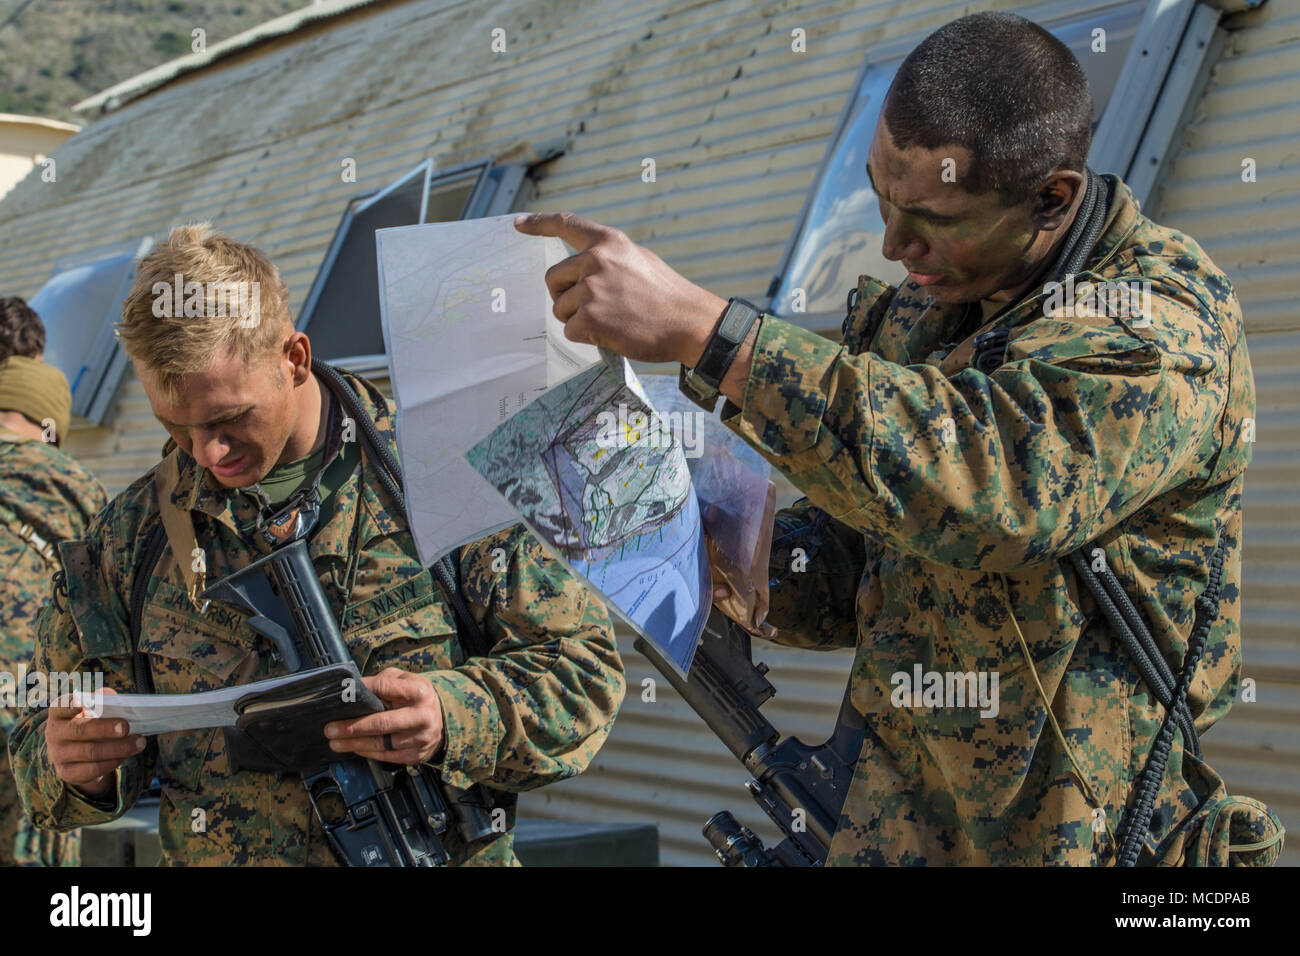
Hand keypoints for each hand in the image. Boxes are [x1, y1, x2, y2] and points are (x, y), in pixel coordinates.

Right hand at [45, 687, 144, 798]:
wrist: (79, 750)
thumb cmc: (90, 720)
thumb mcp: (95, 706)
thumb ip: (104, 699)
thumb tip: (117, 702)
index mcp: (59, 712)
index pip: (61, 707)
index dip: (70, 705)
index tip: (82, 703)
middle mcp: (54, 733)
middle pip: (81, 731)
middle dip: (105, 729)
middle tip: (125, 727)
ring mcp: (58, 754)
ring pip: (90, 752)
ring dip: (118, 748)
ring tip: (139, 742)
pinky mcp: (67, 773)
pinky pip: (92, 770)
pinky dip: (111, 763)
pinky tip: (125, 756)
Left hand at [323, 668, 444, 764]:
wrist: (440, 719)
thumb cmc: (416, 697)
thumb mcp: (405, 680)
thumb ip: (383, 681)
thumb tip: (354, 688)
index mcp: (419, 691)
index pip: (384, 687)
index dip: (362, 689)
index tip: (342, 693)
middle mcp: (422, 716)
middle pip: (382, 723)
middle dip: (352, 727)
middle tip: (330, 729)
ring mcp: (420, 738)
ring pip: (381, 743)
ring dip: (354, 743)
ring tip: (335, 742)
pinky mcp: (416, 755)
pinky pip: (386, 756)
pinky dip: (367, 752)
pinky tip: (354, 747)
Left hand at [514, 211, 727, 364]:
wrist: (689, 322)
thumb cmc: (667, 295)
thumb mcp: (639, 260)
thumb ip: (609, 258)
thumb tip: (582, 268)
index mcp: (609, 242)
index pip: (566, 224)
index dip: (538, 223)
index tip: (519, 223)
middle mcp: (596, 260)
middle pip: (553, 278)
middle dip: (564, 295)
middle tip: (591, 307)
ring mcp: (591, 289)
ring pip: (560, 308)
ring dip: (578, 319)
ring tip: (611, 321)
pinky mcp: (590, 317)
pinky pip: (570, 330)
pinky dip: (586, 337)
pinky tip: (611, 333)